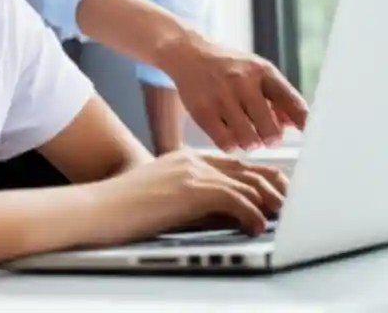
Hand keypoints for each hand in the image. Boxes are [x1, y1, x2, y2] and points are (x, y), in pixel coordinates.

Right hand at [87, 150, 286, 246]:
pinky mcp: (191, 189)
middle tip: (289, 203)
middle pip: (246, 169)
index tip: (276, 191)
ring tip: (281, 216)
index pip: (234, 165)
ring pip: (246, 183)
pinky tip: (256, 227)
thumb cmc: (123, 210)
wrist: (98, 208)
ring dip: (268, 201)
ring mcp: (193, 173)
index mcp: (186, 160)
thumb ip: (196, 202)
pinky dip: (251, 214)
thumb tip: (229, 216)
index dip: (260, 177)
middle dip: (272, 186)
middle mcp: (193, 161)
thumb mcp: (165, 200)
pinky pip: (234, 199)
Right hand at [156, 33, 308, 152]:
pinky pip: (226, 142)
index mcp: (263, 71)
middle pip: (270, 128)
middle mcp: (243, 82)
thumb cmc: (230, 67)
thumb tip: (296, 125)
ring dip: (252, 143)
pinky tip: (231, 138)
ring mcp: (221, 97)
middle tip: (269, 139)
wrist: (189, 53)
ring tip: (249, 137)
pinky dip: (232, 145)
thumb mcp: (256, 72)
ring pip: (248, 139)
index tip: (310, 134)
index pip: (291, 100)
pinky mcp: (202, 110)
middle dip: (272, 138)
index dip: (303, 122)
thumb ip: (278, 98)